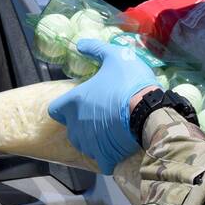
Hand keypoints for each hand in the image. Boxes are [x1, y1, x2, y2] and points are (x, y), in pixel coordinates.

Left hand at [48, 38, 159, 173]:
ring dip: (93, 140)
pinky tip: (118, 149)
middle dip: (81, 124)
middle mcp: (77, 125)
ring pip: (84, 145)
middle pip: (71, 129)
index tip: (78, 104)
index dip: (64, 107)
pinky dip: (107, 157)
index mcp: (75, 102)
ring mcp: (90, 143)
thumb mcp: (114, 56)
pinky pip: (101, 161)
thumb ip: (96, 49)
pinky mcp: (105, 157)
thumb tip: (79, 44)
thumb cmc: (129, 82)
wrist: (150, 111)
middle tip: (99, 117)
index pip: (55, 110)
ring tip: (109, 132)